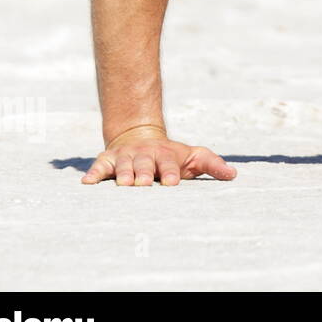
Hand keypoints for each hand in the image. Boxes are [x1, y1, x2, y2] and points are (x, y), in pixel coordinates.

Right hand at [81, 125, 237, 185]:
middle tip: (144, 184)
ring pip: (124, 165)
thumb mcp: (194, 156)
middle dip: (144, 173)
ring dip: (123, 174)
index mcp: (166, 155)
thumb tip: (234, 174)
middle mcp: (145, 155)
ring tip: (123, 185)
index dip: (170, 172)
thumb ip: (212, 164)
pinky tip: (87, 182)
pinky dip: (94, 173)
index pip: (169, 163)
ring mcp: (125, 157)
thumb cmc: (172, 155)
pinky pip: (99, 166)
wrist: (140, 137)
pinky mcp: (108, 160)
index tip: (172, 182)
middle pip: (144, 164)